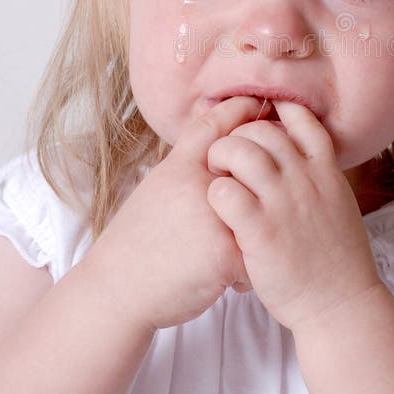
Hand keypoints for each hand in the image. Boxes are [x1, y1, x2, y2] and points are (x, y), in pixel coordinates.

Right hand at [82, 97, 262, 331]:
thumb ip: (187, 169)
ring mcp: (215, 216)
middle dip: (267, 168)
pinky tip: (234, 282)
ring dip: (260, 228)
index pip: (213, 124)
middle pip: (249, 161)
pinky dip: (248, 272)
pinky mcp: (226, 254)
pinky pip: (257, 255)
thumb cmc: (136, 245)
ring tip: (254, 244)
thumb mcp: (156, 190)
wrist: (116, 291)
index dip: (239, 107)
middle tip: (277, 178)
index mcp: (178, 167)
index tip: (259, 102)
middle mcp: (198, 184)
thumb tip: (217, 151)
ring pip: (261, 211)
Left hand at [206, 101, 380, 331]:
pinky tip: (217, 208)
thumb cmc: (336, 259)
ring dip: (220, 157)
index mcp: (326, 171)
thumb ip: (319, 176)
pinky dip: (214, 193)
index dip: (278, 109)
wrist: (340, 305)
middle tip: (228, 156)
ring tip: (217, 176)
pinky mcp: (260, 232)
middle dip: (238, 136)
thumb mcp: (338, 204)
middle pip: (262, 130)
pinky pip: (225, 193)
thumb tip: (299, 154)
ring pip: (239, 152)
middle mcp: (306, 180)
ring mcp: (283, 204)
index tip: (262, 114)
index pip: (302, 119)